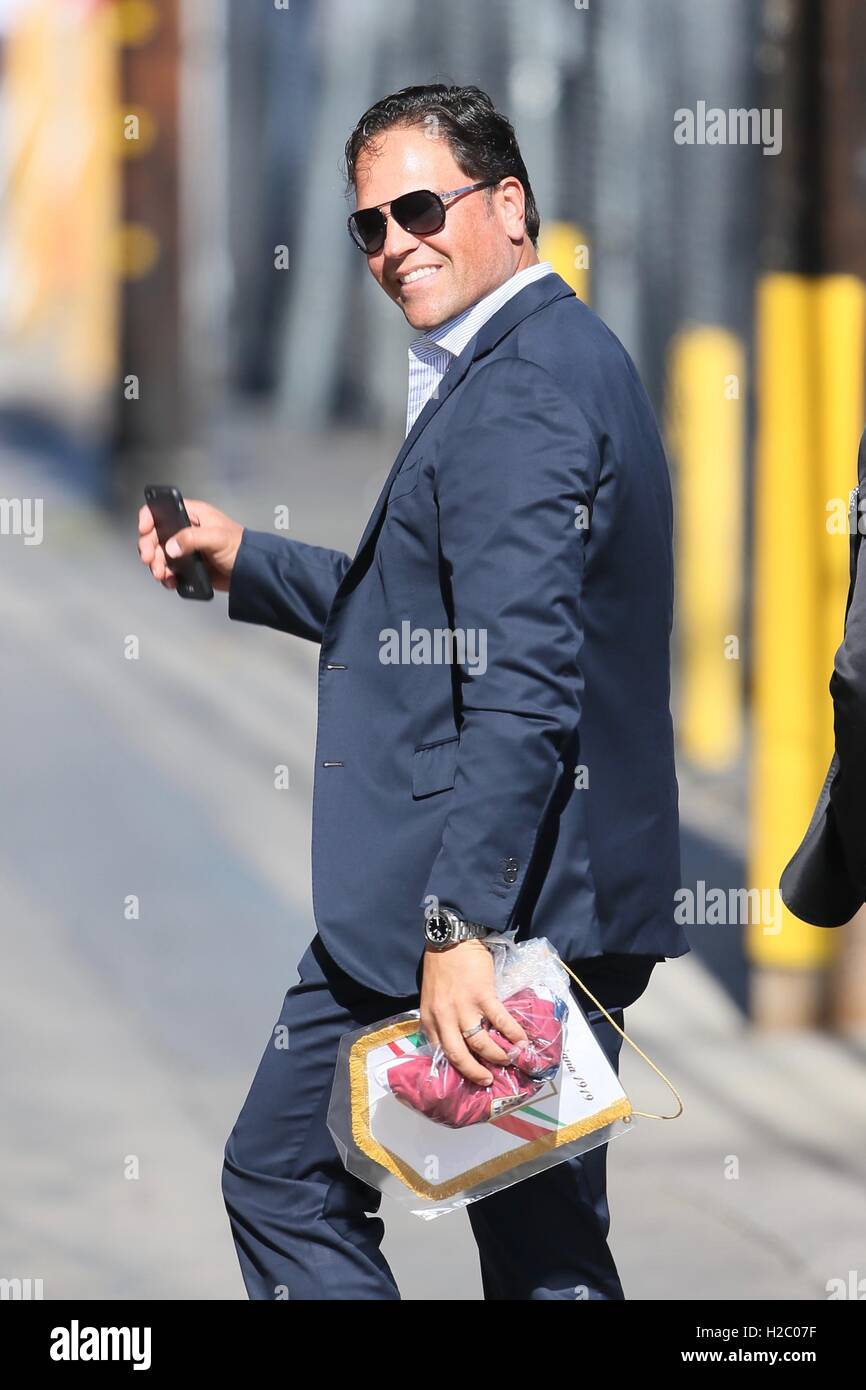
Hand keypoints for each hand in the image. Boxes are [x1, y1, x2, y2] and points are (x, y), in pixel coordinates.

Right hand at [137, 497, 243, 592]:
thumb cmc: (240, 547)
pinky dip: (166, 576)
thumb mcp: (217, 538)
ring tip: (162, 575)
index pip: (162, 510)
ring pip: (160, 554)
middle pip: (155, 534)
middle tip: (150, 560)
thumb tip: (170, 548)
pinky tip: (169, 581)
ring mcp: (185, 548)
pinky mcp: (187, 565)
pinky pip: (169, 569)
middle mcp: (185, 529)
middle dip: (149, 548)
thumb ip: (192, 539)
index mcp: (192, 515)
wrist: (251, 571)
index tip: (144, 530)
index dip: (149, 517)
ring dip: (156, 565)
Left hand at [419, 939, 528, 1086]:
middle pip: (459, 1056)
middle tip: (487, 1080)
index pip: (440, 1052)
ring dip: (497, 1055)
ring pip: (481, 1043)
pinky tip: (521, 1041)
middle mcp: (444, 1017)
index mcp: (430, 1018)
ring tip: (508, 1060)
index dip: (455, 1068)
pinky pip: (500, 1021)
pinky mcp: (483, 995)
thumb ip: (440, 1019)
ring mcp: (464, 1007)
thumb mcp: (431, 997)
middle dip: (475, 1073)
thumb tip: (457, 1039)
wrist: (451, 939)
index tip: (468, 1077)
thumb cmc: (441, 967)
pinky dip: (512, 1033)